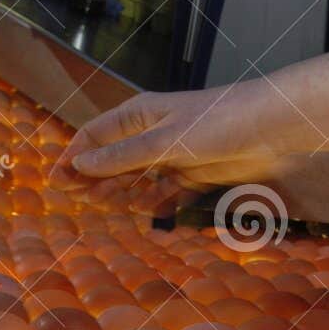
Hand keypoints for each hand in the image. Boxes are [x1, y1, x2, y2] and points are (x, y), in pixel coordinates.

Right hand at [52, 80, 296, 199]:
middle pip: (114, 161)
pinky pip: (168, 193)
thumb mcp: (164, 140)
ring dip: (125, 194)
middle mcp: (153, 134)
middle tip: (85, 201)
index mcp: (139, 115)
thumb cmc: (216, 122)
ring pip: (139, 179)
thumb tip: (81, 166)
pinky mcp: (197, 174)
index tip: (56, 182)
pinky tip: (152, 214)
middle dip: (97, 180)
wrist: (271, 127)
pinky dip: (158, 204)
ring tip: (116, 208)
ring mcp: (175, 155)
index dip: (74, 158)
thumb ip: (123, 157)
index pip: (94, 136)